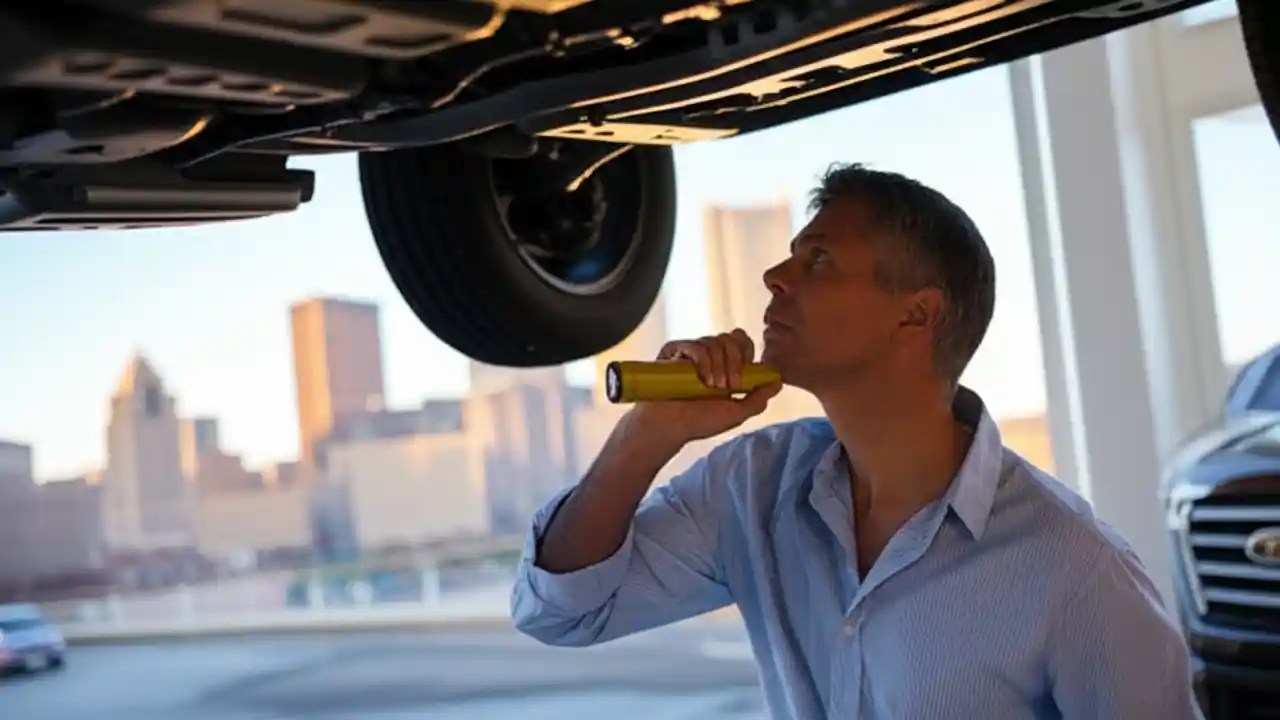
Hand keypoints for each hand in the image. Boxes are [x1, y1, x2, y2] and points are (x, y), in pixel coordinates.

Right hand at [626, 329, 782, 447]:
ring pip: (715, 341)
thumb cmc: (698, 422)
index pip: (742, 343)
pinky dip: (704, 362)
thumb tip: (778, 382)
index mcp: (724, 366)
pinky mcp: (674, 351)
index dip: (747, 353)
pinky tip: (703, 380)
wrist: (668, 427)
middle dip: (736, 361)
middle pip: (731, 338)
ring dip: (719, 366)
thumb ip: (758, 398)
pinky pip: (696, 345)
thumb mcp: (736, 413)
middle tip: (730, 385)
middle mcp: (709, 356)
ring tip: (712, 388)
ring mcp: (691, 352)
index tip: (743, 375)